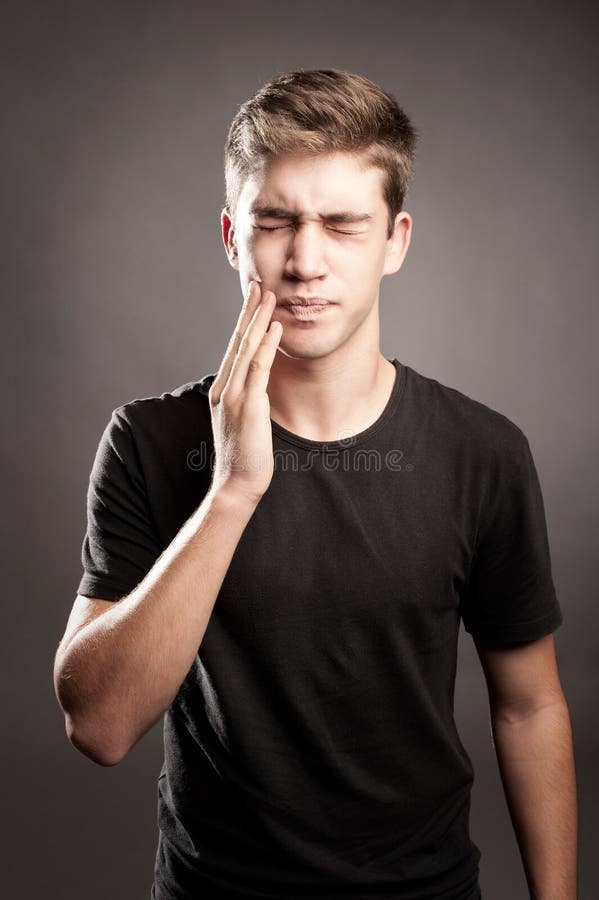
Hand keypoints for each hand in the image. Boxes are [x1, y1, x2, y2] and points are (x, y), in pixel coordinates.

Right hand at [208, 281, 282, 505]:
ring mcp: (234, 396)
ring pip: (246, 349)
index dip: (244, 321)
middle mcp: (224, 388)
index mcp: (222, 390)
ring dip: (259, 319)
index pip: (234, 348)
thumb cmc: (245, 456)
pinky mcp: (248, 406)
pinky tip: (275, 326)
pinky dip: (266, 345)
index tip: (253, 299)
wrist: (236, 484)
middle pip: (237, 341)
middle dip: (249, 311)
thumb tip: (261, 383)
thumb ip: (249, 398)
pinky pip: (257, 369)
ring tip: (269, 295)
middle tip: (258, 283)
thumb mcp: (244, 421)